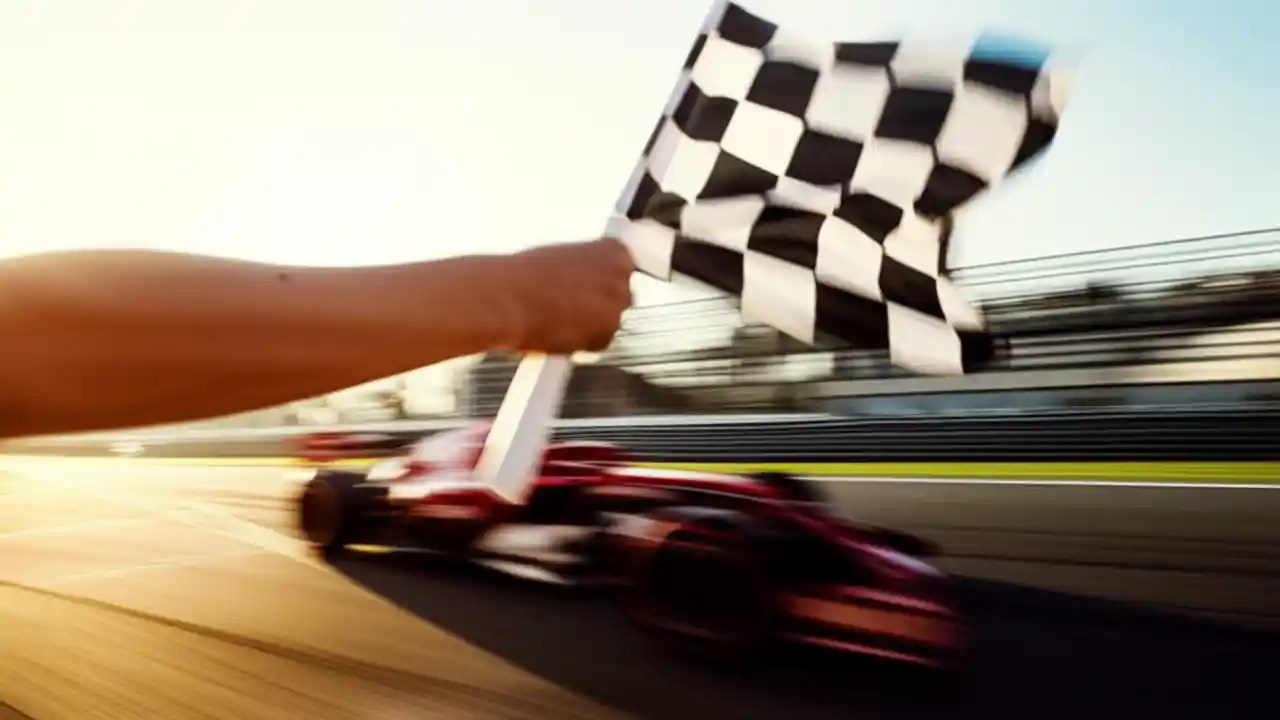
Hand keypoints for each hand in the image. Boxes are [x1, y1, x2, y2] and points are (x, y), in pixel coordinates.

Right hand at [501, 237, 634, 353]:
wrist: (506, 300)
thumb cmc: (524, 276)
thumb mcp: (563, 257)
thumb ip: (585, 268)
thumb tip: (586, 280)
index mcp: (614, 252)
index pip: (622, 267)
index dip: (601, 280)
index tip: (590, 285)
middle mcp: (621, 279)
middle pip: (620, 296)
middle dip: (600, 303)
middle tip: (572, 305)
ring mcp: (615, 309)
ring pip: (610, 321)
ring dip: (591, 324)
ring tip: (559, 318)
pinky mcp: (605, 337)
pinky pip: (599, 342)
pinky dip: (583, 341)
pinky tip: (559, 331)